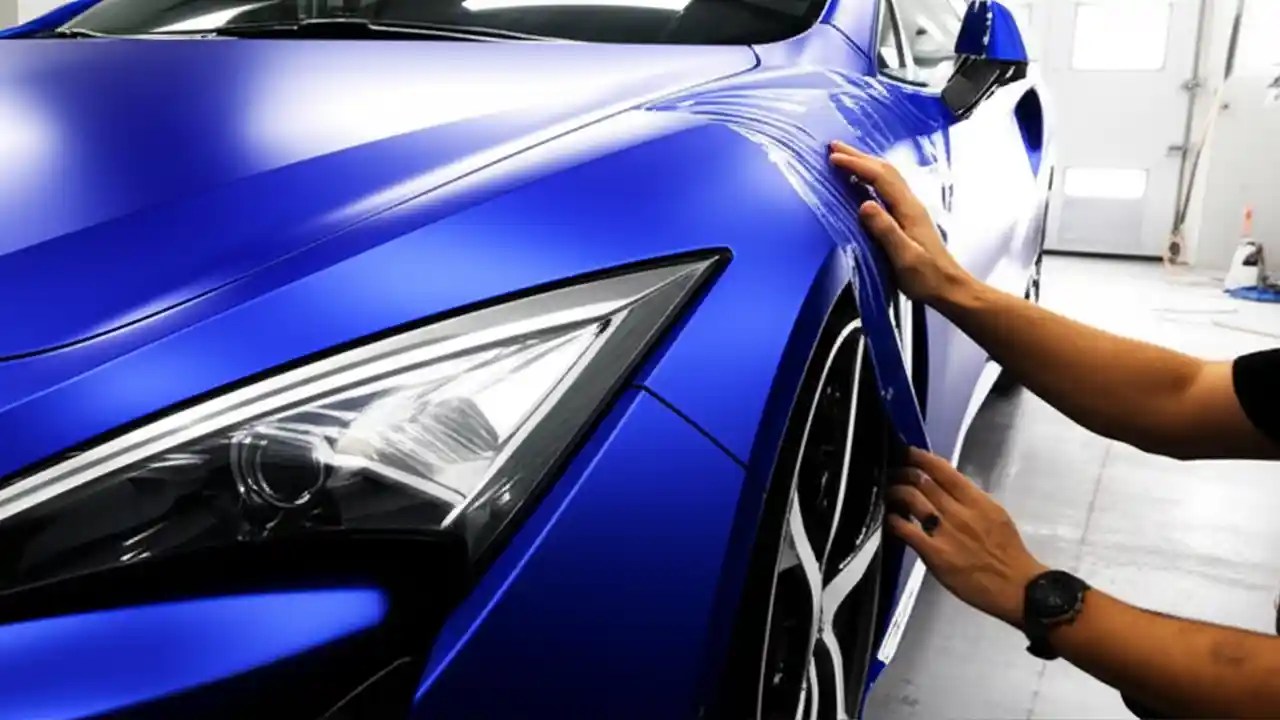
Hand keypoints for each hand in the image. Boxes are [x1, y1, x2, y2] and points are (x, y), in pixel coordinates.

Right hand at [828, 141, 973, 304]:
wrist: (949, 288)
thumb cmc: (926, 277)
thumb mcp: (904, 256)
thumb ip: (885, 230)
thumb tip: (864, 204)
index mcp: (908, 209)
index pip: (880, 178)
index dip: (857, 165)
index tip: (833, 157)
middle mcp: (910, 203)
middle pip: (884, 170)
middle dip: (858, 156)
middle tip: (833, 146)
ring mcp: (909, 209)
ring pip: (886, 176)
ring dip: (864, 163)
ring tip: (842, 156)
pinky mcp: (906, 218)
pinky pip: (885, 189)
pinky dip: (869, 178)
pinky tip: (859, 182)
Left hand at [887, 448, 1047, 627]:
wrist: (1016, 588)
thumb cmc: (1007, 553)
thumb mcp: (994, 515)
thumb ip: (970, 500)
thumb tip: (945, 487)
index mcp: (977, 500)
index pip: (943, 469)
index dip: (920, 457)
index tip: (907, 452)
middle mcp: (959, 511)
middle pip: (922, 480)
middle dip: (902, 472)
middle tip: (892, 473)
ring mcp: (945, 532)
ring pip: (910, 498)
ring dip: (894, 491)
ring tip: (888, 492)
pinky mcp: (934, 553)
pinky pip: (905, 529)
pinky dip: (892, 519)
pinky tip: (889, 518)